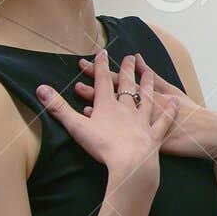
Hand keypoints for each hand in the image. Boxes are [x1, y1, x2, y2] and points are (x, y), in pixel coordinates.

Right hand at [36, 53, 174, 188]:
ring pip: (146, 98)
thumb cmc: (102, 146)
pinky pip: (164, 120)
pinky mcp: (155, 135)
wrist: (130, 163)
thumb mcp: (76, 126)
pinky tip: (177, 102)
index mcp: (107, 105)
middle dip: (126, 70)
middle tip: (129, 56)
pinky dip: (170, 111)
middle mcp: (127, 108)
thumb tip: (40, 88)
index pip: (103, 80)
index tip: (102, 52)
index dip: (101, 66)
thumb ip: (58, 107)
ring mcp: (143, 120)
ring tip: (149, 71)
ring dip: (147, 83)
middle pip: (126, 85)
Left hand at [73, 53, 216, 160]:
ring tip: (83, 100)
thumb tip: (138, 59)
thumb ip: (153, 78)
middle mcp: (150, 106)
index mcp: (153, 94)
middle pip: (119, 93)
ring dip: (104, 106)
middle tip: (77, 77)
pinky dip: (117, 130)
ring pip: (124, 113)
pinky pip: (133, 134)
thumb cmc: (192, 113)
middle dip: (97, 84)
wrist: (213, 133)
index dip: (104, 71)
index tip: (85, 62)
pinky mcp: (156, 139)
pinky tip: (102, 130)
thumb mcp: (174, 92)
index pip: (123, 79)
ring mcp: (152, 122)